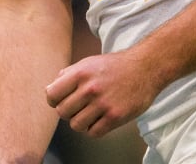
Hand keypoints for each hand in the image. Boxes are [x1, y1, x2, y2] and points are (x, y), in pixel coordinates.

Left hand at [44, 49, 161, 136]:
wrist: (145, 68)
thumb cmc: (114, 66)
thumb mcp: (88, 63)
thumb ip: (68, 75)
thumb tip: (51, 90)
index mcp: (80, 73)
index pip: (52, 94)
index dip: (54, 100)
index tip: (60, 100)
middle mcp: (90, 88)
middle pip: (62, 112)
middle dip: (67, 111)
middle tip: (77, 107)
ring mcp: (103, 104)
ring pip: (76, 125)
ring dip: (80, 122)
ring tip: (88, 114)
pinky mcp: (116, 117)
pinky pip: (93, 133)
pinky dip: (93, 129)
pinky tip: (99, 120)